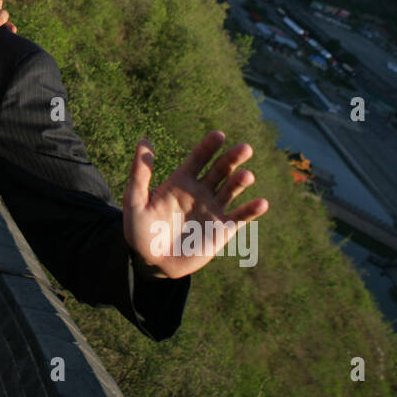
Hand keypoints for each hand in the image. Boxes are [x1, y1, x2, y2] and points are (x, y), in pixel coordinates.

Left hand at [123, 131, 267, 278]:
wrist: (152, 261)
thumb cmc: (140, 229)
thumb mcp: (135, 201)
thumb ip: (140, 174)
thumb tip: (144, 142)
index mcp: (182, 180)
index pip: (199, 157)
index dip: (209, 146)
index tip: (219, 135)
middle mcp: (201, 190)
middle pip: (220, 169)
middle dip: (232, 158)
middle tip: (245, 148)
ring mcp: (213, 208)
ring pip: (232, 189)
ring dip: (241, 181)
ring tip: (247, 176)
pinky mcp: (223, 228)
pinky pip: (240, 217)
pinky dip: (251, 210)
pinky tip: (261, 203)